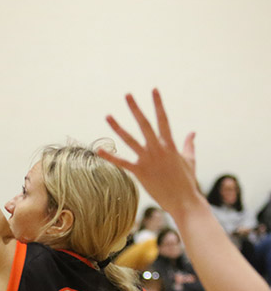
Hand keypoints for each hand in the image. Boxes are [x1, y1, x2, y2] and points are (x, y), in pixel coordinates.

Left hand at [99, 89, 202, 216]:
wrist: (183, 200)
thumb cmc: (187, 181)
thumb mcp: (189, 160)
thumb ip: (188, 145)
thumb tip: (192, 132)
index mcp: (170, 144)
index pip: (163, 119)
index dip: (158, 104)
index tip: (154, 89)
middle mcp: (158, 149)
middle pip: (145, 124)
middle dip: (136, 109)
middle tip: (127, 94)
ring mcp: (148, 159)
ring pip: (130, 140)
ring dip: (118, 127)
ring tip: (107, 115)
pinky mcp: (140, 172)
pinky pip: (122, 162)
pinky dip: (110, 156)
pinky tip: (98, 149)